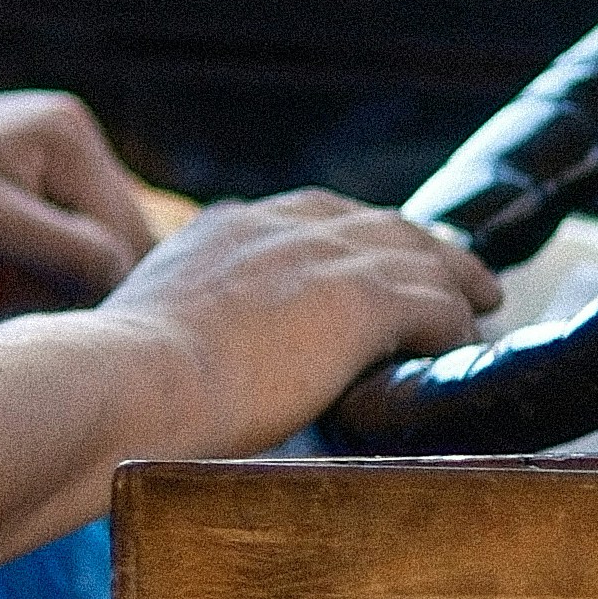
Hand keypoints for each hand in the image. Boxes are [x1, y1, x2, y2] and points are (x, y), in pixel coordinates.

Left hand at [0, 91, 165, 307]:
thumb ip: (68, 251)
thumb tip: (130, 272)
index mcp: (69, 132)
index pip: (124, 235)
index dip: (90, 288)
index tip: (21, 304)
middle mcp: (70, 131)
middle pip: (112, 236)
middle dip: (66, 280)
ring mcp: (50, 150)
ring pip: (85, 242)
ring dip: (46, 277)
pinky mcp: (27, 172)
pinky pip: (57, 234)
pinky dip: (29, 264)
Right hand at [95, 188, 498, 456]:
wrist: (127, 382)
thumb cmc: (117, 384)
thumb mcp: (141, 331)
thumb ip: (177, 329)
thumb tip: (178, 364)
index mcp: (222, 231)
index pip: (305, 214)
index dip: (348, 232)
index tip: (367, 253)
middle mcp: (275, 228)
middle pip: (372, 220)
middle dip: (416, 241)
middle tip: (449, 267)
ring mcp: (320, 258)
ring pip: (416, 252)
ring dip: (454, 276)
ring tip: (480, 299)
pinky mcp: (359, 300)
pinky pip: (433, 305)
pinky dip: (453, 323)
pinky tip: (464, 344)